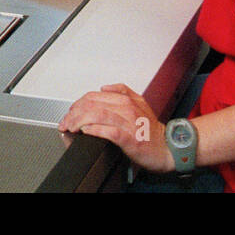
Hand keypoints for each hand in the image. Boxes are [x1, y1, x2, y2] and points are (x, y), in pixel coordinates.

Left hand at [58, 83, 174, 172]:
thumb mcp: (140, 103)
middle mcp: (127, 108)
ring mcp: (128, 123)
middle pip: (91, 104)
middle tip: (65, 122)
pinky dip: (94, 130)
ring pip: (97, 115)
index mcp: (126, 99)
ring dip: (79, 121)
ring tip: (70, 127)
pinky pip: (109, 131)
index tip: (69, 114)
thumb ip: (123, 91)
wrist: (169, 147)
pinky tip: (85, 131)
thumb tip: (105, 87)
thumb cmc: (153, 130)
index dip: (76, 105)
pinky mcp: (130, 139)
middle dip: (73, 113)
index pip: (93, 96)